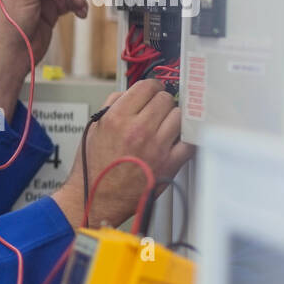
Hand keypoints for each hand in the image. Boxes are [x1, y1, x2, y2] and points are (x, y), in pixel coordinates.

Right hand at [52, 79, 194, 229]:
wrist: (96, 197)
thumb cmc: (93, 167)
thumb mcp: (94, 129)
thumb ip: (112, 106)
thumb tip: (130, 93)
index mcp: (117, 118)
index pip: (147, 86)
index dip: (151, 87)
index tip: (152, 92)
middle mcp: (138, 130)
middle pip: (166, 99)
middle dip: (161, 103)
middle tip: (157, 112)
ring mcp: (156, 147)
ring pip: (179, 116)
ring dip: (173, 119)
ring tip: (164, 127)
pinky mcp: (169, 164)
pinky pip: (189, 141)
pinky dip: (185, 138)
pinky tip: (176, 140)